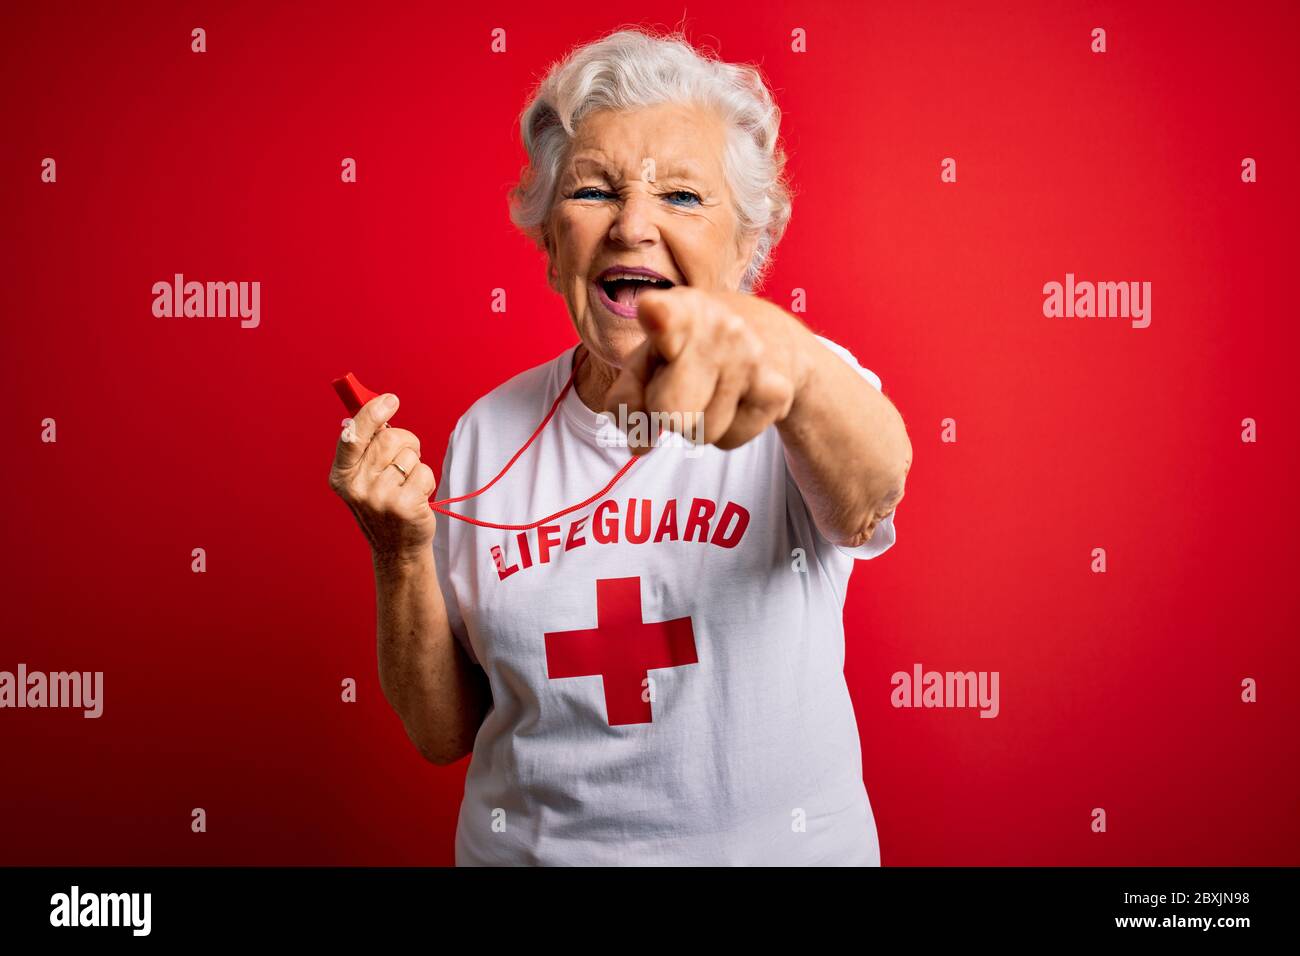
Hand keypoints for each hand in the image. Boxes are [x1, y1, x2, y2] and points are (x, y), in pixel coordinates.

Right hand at [328, 393, 438, 564]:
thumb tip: (376, 407)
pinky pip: (425, 472)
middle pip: (390, 438)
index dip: (372, 413)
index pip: (354, 435)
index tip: (391, 400)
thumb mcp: (365, 477)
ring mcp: (380, 498)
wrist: (397, 548)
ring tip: (407, 485)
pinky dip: (426, 480)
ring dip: (416, 465)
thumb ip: (366, 446)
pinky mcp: (404, 506)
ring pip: (410, 455)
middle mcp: (357, 487)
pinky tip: (417, 497)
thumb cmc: (384, 504)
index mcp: (341, 475)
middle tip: (406, 458)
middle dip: (406, 441)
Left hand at [603, 287, 809, 453]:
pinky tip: (736, 398)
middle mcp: (722, 330)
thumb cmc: (693, 349)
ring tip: (711, 388)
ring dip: (698, 422)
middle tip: (679, 384)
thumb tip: (639, 445)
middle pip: (669, 411)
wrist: (775, 339)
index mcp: (682, 311)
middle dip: (664, 412)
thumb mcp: (651, 357)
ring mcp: (752, 361)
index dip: (660, 317)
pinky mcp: (775, 393)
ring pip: (699, 434)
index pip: (669, 316)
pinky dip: (726, 430)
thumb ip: (627, 395)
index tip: (653, 311)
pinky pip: (728, 440)